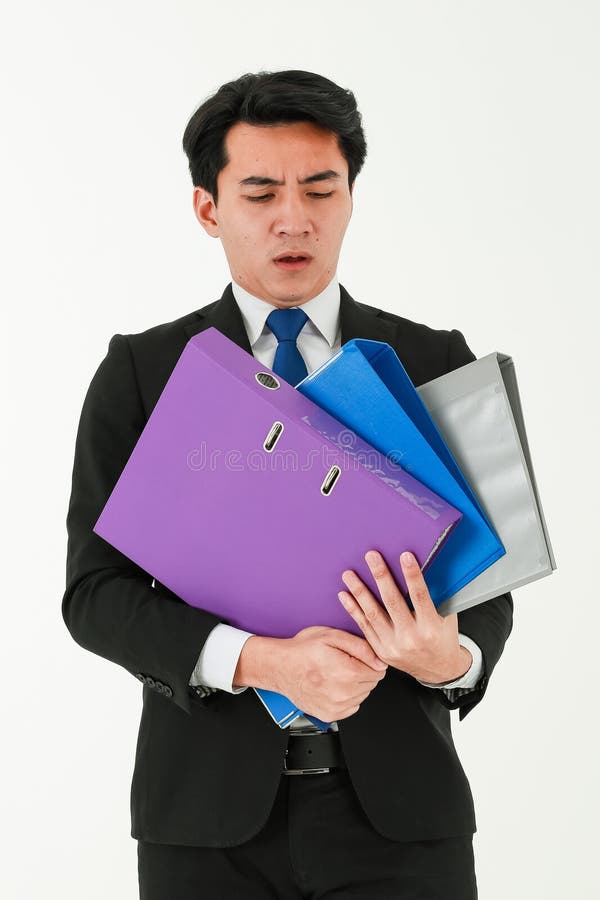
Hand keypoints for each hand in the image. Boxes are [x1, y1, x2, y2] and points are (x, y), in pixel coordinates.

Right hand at [241, 626, 387, 721]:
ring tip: (335, 673)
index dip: (369, 660)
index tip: (356, 656)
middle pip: (372, 683)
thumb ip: (361, 647)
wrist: (280, 667)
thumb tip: (380, 662)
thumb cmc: (303, 650)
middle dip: (362, 672)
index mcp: (347, 672)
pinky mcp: (330, 715)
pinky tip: (332, 685)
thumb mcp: (332, 635)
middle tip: (342, 662)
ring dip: (354, 685)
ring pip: (363, 695)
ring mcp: (336, 707)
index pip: (379, 671)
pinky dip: (346, 697)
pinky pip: (352, 706)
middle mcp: (343, 693)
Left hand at [338, 550, 471, 684]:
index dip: (412, 575)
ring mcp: (393, 646)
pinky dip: (353, 610)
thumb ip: (436, 597)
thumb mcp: (446, 618)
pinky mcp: (381, 651)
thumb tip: (426, 568)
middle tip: (371, 556)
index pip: (420, 597)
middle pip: (392, 602)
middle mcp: (411, 638)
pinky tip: (345, 594)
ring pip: (373, 614)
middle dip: (381, 577)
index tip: (405, 556)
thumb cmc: (443, 638)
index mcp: (431, 628)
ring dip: (360, 592)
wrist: (438, 670)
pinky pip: (364, 627)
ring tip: (349, 574)